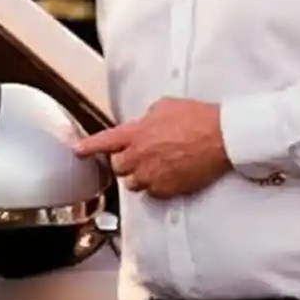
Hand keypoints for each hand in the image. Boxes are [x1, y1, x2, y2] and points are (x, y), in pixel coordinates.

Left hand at [73, 98, 231, 198]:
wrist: (222, 136)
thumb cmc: (198, 118)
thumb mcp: (164, 106)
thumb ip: (146, 118)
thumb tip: (144, 123)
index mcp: (135, 133)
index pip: (103, 141)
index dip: (88, 147)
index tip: (78, 151)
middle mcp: (139, 156)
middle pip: (117, 167)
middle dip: (123, 162)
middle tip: (138, 156)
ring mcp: (152, 174)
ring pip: (133, 183)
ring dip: (139, 176)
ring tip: (155, 166)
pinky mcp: (168, 189)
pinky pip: (153, 193)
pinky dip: (157, 187)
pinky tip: (168, 175)